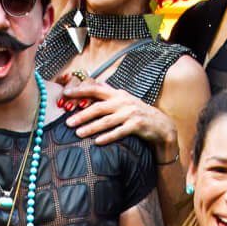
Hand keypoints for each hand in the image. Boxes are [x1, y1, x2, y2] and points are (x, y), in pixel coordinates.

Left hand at [57, 76, 176, 157]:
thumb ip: (110, 94)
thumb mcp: (125, 101)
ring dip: (91, 128)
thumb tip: (96, 83)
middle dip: (81, 115)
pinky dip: (108, 137)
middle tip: (67, 122)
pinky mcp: (137, 126)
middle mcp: (123, 102)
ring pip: (106, 121)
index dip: (80, 91)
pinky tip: (97, 142)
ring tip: (78, 134)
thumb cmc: (138, 114)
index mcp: (118, 94)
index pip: (96, 89)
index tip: (65, 93)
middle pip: (98, 107)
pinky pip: (119, 132)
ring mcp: (130, 113)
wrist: (161, 125)